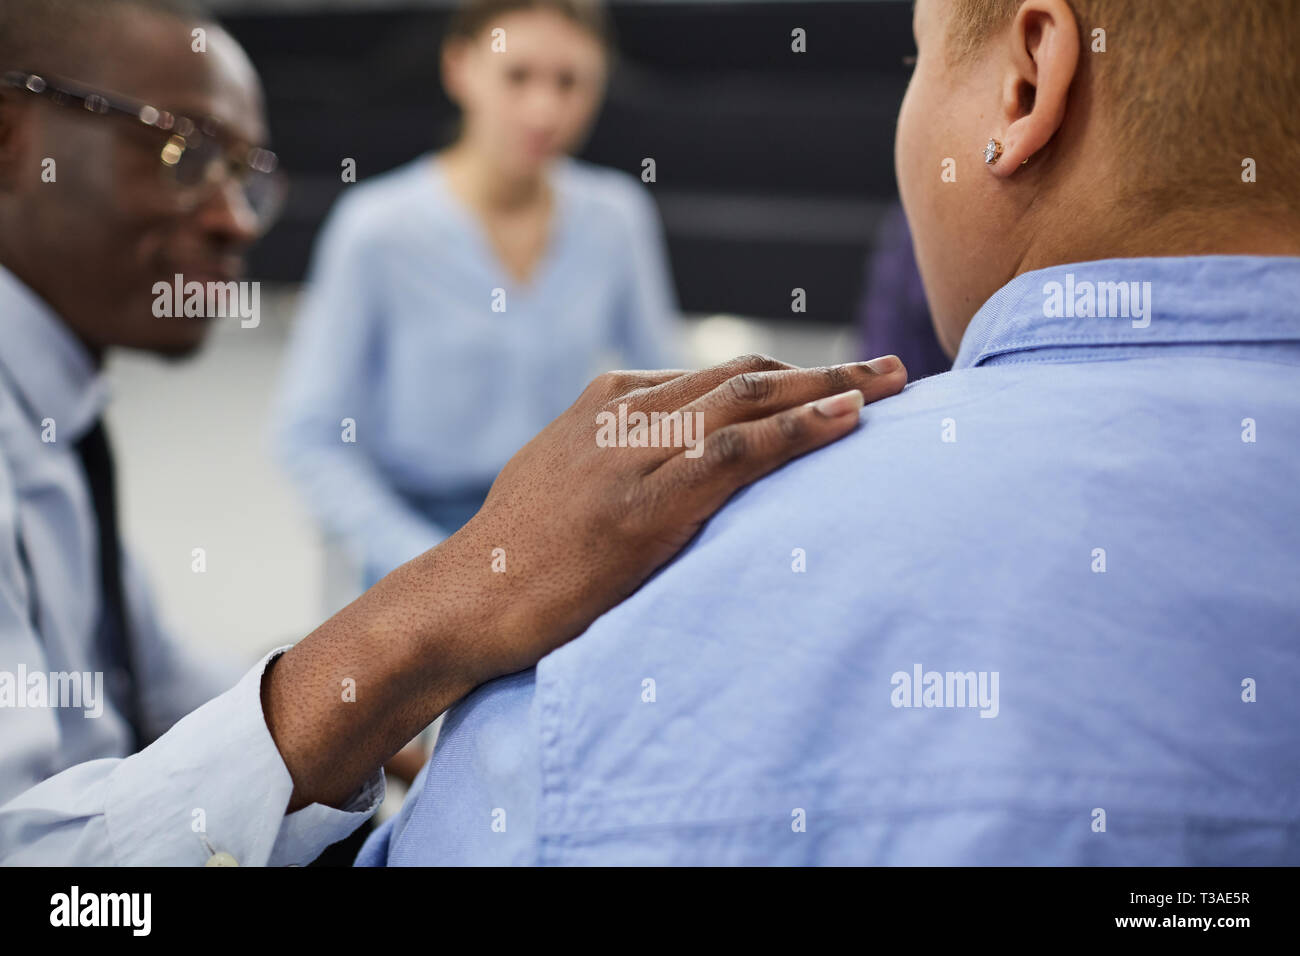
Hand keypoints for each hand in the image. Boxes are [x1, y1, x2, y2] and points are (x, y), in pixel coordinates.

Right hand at [444, 353, 906, 679]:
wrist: (466, 598)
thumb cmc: (517, 554)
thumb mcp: (562, 478)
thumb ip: (614, 454)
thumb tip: (666, 461)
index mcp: (607, 401)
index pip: (714, 376)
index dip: (785, 377)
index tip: (836, 386)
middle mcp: (624, 412)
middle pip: (744, 375)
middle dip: (825, 372)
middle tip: (892, 372)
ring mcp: (633, 453)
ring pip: (749, 399)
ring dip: (831, 389)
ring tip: (895, 387)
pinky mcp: (643, 502)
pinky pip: (736, 452)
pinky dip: (797, 430)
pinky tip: (847, 422)